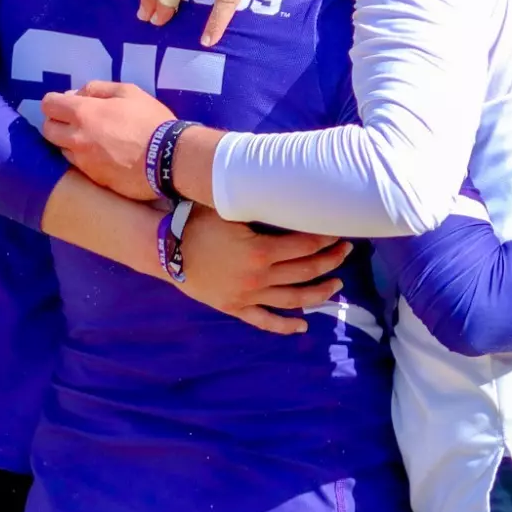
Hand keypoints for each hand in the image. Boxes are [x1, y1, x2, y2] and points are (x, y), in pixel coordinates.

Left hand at [40, 82, 171, 201]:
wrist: (168, 159)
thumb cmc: (150, 120)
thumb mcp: (129, 92)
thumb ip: (98, 89)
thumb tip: (77, 94)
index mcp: (83, 113)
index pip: (48, 105)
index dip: (54, 102)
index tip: (66, 103)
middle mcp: (76, 139)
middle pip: (47, 129)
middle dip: (56, 122)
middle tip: (74, 120)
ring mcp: (83, 162)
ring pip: (60, 149)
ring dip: (68, 141)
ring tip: (89, 139)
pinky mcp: (94, 179)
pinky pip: (78, 165)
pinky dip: (83, 158)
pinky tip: (101, 154)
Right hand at [173, 206, 352, 335]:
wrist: (166, 250)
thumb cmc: (197, 222)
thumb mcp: (228, 206)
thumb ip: (258, 201)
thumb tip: (286, 186)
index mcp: (260, 251)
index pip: (304, 245)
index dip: (324, 238)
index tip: (339, 230)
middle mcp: (259, 277)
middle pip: (305, 271)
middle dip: (330, 261)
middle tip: (345, 251)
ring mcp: (248, 296)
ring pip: (293, 299)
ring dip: (318, 293)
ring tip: (337, 285)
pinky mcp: (236, 308)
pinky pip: (265, 320)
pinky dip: (285, 325)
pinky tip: (303, 326)